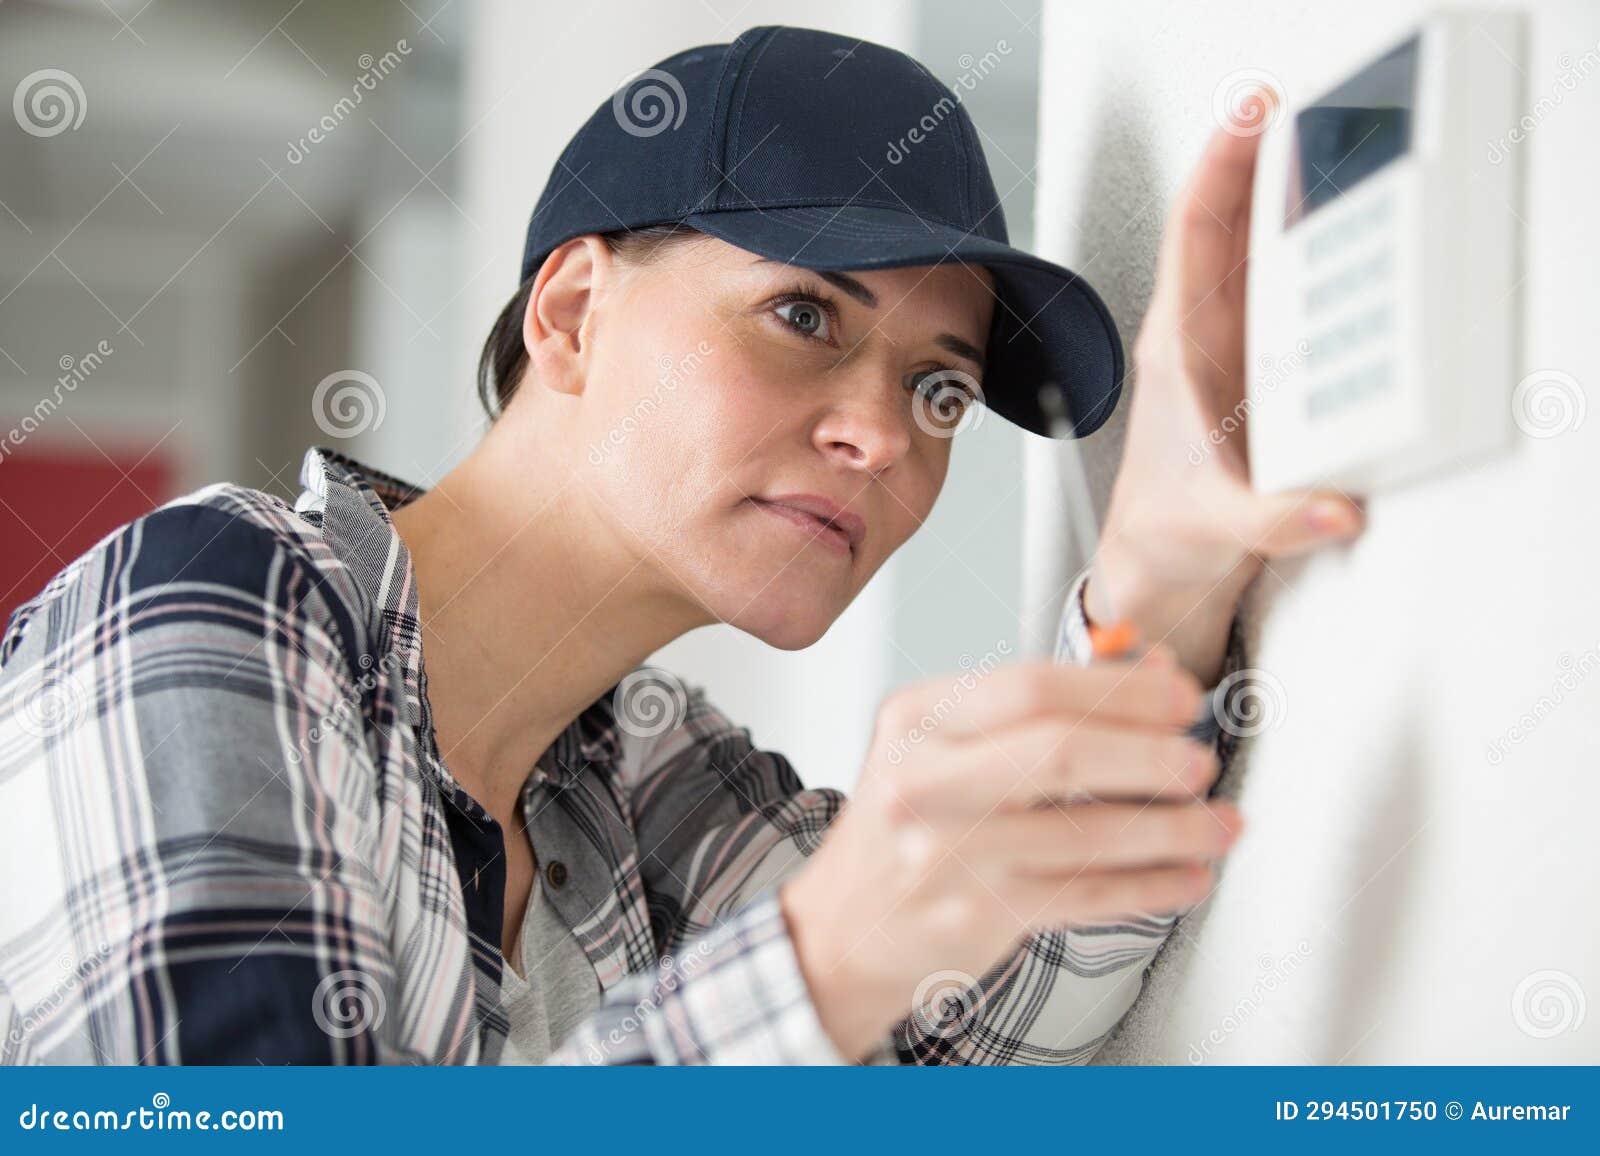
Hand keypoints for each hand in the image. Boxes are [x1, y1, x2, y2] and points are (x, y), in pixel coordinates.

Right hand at [779, 656, 1241, 1060]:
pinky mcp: (978, 917)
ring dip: (1171, 829)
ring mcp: (949, 855)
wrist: (843, 926)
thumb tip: (1148, 667)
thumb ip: (1038, 704)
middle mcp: (925, 783)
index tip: (1179, 696)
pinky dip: (1149, 887)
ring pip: (1085, 835)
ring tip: (1218, 824)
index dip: (1119, 690)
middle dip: (1150, 755)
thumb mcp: (946, 743)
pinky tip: (1188, 877)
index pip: (1030, 686)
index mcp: (918, 719)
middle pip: (1060, 753)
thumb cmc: (908, 824)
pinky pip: (1086, 897)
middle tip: (1200, 759)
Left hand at [1087, 95, 1364, 682]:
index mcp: (1176, 353)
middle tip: (1297, 107)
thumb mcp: (1212, 526)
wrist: (1157, 570)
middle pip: (1229, 229)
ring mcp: (1229, 355)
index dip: (1221, 171)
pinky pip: (1287, 298)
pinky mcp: (1260, 378)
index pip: (1195, 240)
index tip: (1250, 118)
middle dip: (1257, 161)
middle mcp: (1200, 341)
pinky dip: (1312, 258)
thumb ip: (1270, 519)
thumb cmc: (1162, 535)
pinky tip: (1339, 235)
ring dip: (1282, 199)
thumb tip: (1330, 506)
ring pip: (1255, 257)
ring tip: (1318, 146)